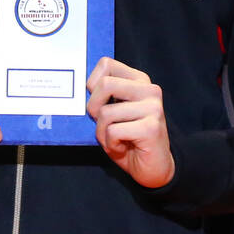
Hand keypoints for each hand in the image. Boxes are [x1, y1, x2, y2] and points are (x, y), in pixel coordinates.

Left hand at [86, 57, 174, 188]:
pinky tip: (123, 147)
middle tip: (101, 123)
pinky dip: (111, 144)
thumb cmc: (128, 139)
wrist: (153, 168)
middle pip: (105, 84)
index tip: (98, 103)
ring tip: (116, 139)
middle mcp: (149, 90)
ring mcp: (153, 108)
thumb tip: (79, 88)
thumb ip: (103, 96)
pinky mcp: (151, 127)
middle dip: (93, 108)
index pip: (106, 64)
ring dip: (102, 132)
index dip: (92, 84)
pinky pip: (113, 131)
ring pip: (106, 112)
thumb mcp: (113, 112)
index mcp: (139, 81)